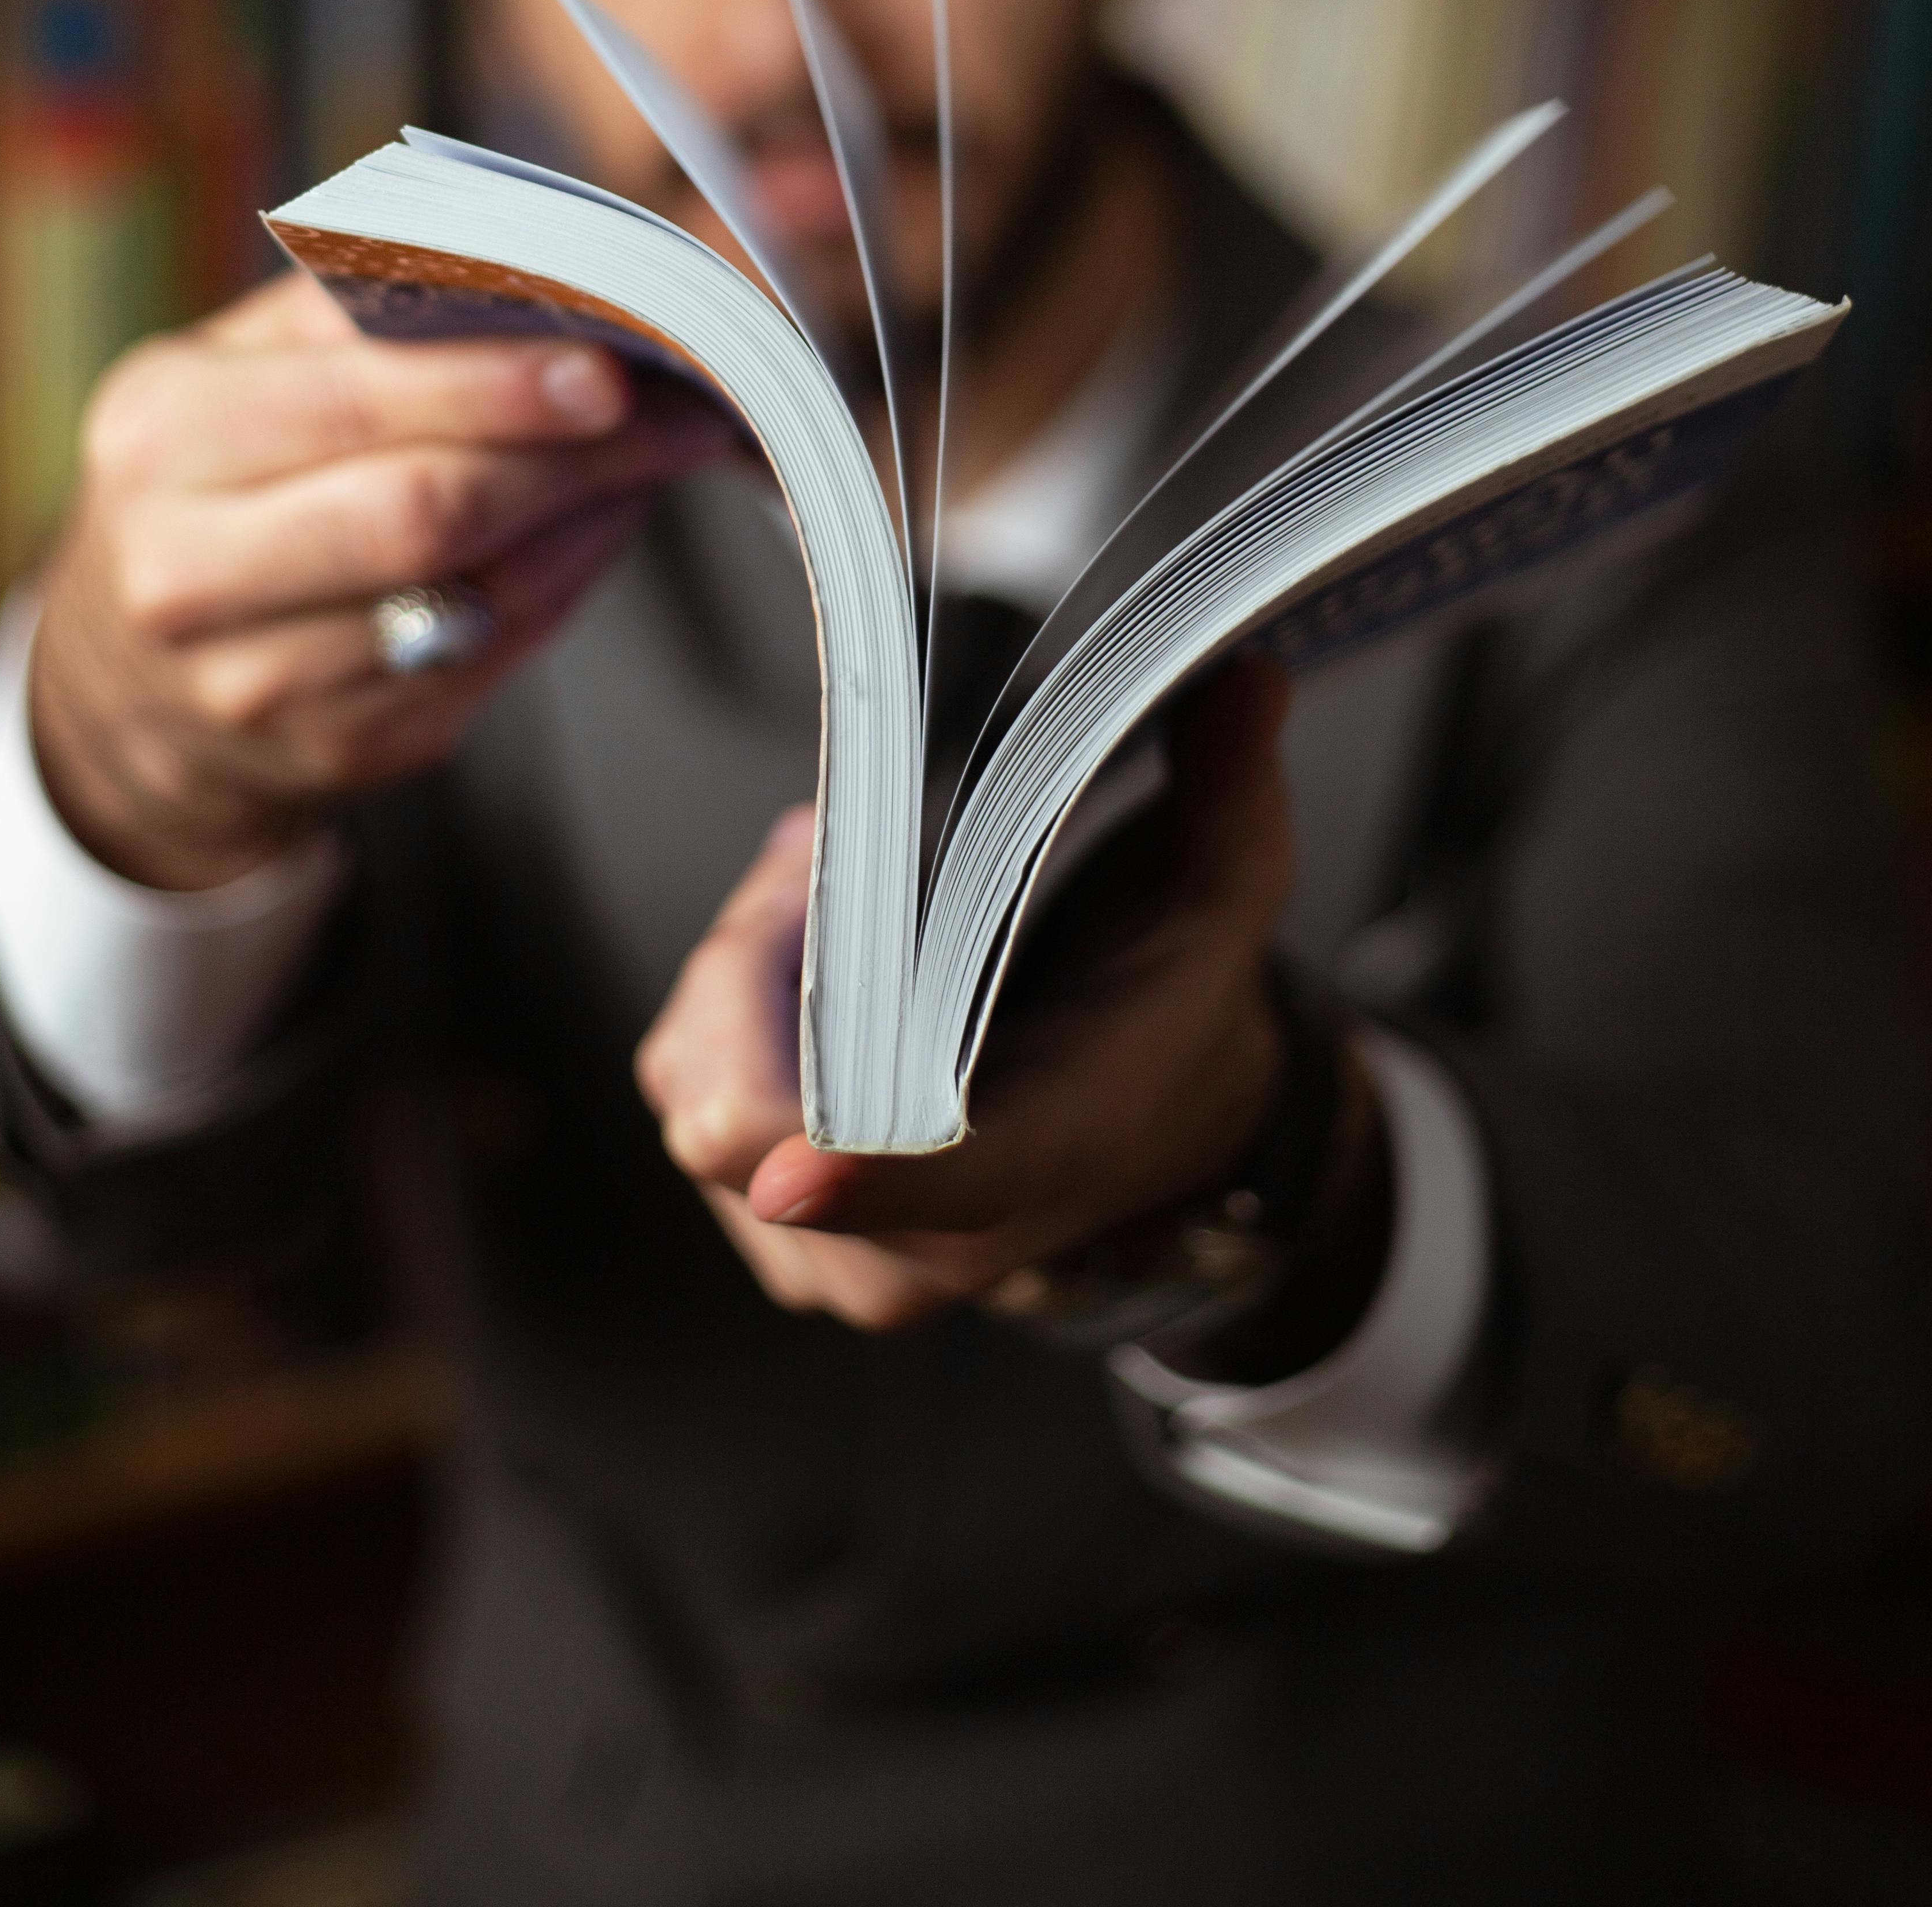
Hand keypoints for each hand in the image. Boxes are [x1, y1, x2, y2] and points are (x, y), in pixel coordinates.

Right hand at [31, 272, 737, 890]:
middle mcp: (186, 568)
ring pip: (474, 595)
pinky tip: (593, 530)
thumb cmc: (211, 474)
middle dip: (572, 454)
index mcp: (163, 434)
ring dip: (589, 520)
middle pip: (424, 512)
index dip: (501, 385)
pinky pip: (488, 661)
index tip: (614, 361)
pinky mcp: (332, 751)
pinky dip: (563, 586)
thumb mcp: (241, 366)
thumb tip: (542, 272)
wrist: (124, 676)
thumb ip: (369, 304)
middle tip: (675, 410)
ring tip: (653, 456)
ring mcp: (256, 680)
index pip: (360, 402)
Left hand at [635, 661, 1296, 1329]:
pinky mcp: (781, 1237)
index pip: (948, 1179)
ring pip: (698, 1091)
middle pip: (757, 1103)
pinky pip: (688, 1100)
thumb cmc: (1169, 999)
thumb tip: (1244, 673)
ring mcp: (843, 1257)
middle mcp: (933, 1243)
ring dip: (733, 972)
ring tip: (813, 886)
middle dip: (757, 951)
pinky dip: (718, 1013)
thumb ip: (1226, 788)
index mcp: (1046, 1155)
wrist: (1159, 1123)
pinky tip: (794, 944)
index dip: (865, 1173)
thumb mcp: (1218, 890)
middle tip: (819, 849)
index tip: (798, 1169)